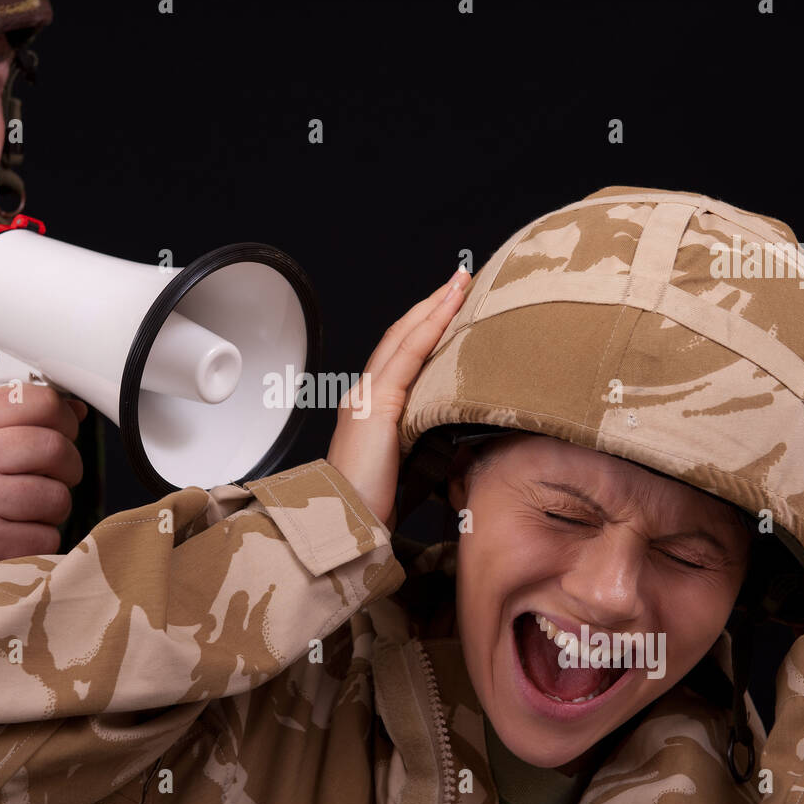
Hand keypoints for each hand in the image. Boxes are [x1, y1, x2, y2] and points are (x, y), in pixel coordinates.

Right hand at [0, 384, 87, 614]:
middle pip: (56, 449)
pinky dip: (40, 541)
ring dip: (54, 509)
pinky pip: (47, 537)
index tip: (64, 433)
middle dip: (68, 468)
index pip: (40, 401)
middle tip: (55, 477)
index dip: (65, 419)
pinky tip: (14, 536)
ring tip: (27, 510)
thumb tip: (76, 409)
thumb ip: (15, 420)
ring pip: (58, 497)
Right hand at [326, 269, 470, 527]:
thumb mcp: (401, 469)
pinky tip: (449, 309)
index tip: (451, 304)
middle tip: (462, 278)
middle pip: (401, 336)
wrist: (341, 525)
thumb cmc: (368, 508)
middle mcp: (363, 395)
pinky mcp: (376, 405)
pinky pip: (408, 356)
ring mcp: (367, 396)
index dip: (424, 325)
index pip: (400, 355)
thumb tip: (456, 440)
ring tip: (461, 283)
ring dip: (434, 306)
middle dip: (431, 304)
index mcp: (369, 409)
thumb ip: (421, 445)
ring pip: (404, 337)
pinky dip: (430, 327)